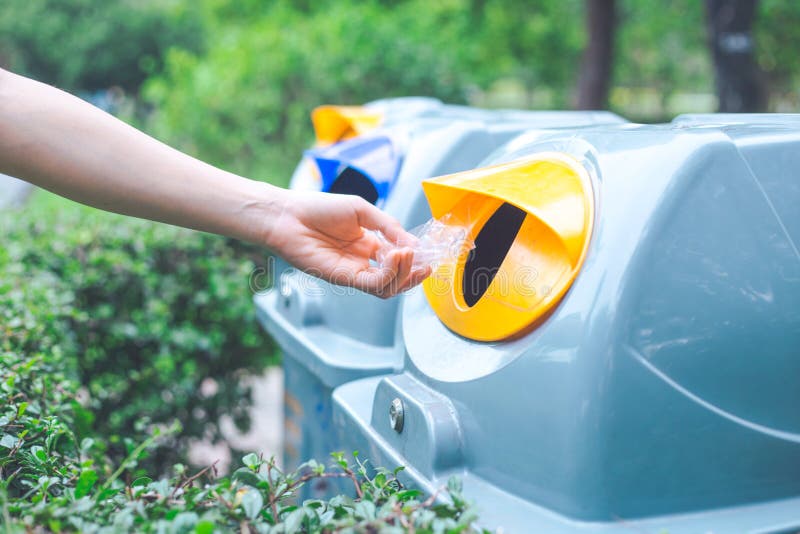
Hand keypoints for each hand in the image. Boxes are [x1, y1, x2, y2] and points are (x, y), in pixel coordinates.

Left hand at [264, 190, 430, 297]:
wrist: (289, 215)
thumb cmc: (318, 208)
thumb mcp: (362, 210)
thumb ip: (388, 226)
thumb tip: (414, 245)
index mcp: (368, 245)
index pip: (397, 260)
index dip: (414, 259)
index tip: (427, 253)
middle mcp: (362, 261)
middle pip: (396, 279)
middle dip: (413, 274)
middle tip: (425, 264)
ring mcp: (353, 272)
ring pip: (387, 287)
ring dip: (403, 275)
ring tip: (408, 256)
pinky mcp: (343, 278)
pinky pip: (372, 284)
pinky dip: (388, 274)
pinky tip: (395, 257)